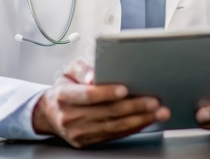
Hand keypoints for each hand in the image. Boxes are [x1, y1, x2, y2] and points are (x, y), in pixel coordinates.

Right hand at [32, 58, 170, 147]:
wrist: (50, 113)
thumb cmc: (65, 88)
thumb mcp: (68, 71)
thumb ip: (83, 69)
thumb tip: (94, 75)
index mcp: (65, 96)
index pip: (88, 95)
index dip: (107, 92)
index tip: (125, 89)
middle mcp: (71, 117)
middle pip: (107, 112)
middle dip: (134, 107)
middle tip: (154, 101)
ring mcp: (79, 132)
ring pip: (114, 126)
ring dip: (140, 120)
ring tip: (158, 112)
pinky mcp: (88, 141)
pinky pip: (114, 135)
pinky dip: (133, 128)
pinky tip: (147, 120)